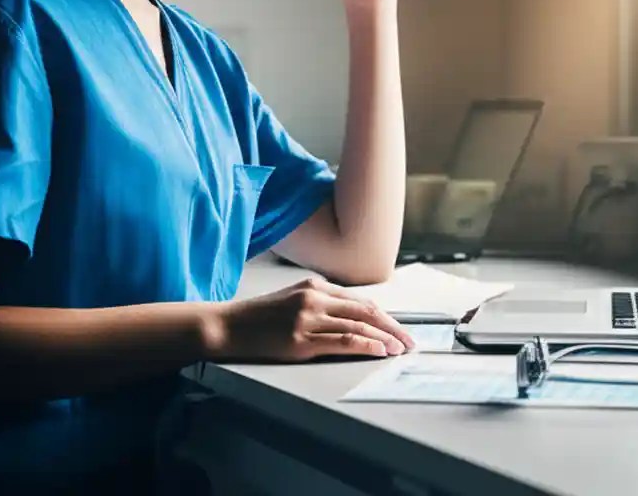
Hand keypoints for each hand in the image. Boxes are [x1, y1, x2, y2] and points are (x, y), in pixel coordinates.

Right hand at [207, 277, 415, 361]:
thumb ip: (321, 305)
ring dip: (385, 338)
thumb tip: (355, 321)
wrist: (227, 326)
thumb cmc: (259, 318)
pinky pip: (341, 341)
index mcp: (315, 286)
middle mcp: (314, 297)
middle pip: (366, 311)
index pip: (360, 301)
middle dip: (393, 327)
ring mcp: (307, 318)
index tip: (401, 329)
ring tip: (400, 349)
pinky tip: (379, 350)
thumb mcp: (293, 300)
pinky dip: (365, 345)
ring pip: (357, 326)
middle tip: (410, 341)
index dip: (385, 316)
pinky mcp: (300, 340)